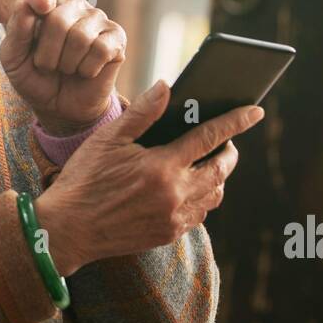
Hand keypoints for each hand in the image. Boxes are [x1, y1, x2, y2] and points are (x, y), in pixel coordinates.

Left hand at [0, 0, 126, 133]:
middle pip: (59, 20)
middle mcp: (74, 5)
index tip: (42, 6)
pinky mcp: (117, 37)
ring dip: (67, 64)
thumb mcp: (13, 58)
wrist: (60, 106)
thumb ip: (16, 30)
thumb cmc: (35, 77)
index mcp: (47, 3)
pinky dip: (87, 69)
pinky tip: (85, 71)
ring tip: (67, 68)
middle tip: (48, 66)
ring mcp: (98, 19)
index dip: (40, 0)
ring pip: (81, 37)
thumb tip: (34, 2)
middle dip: (48, 53)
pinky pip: (101, 50)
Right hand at [32, 79, 263, 274]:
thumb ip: (142, 112)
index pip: (210, 137)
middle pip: (221, 169)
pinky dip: (202, 198)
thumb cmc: (84, 179)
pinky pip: (199, 215)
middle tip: (227, 141)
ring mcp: (173, 219)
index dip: (236, 122)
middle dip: (230, 152)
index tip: (255, 111)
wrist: (67, 230)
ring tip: (209, 162)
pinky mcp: (167, 235)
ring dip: (218, 176)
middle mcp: (174, 195)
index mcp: (162, 166)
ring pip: (214, 195)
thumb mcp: (109, 139)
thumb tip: (167, 87)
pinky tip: (189, 188)